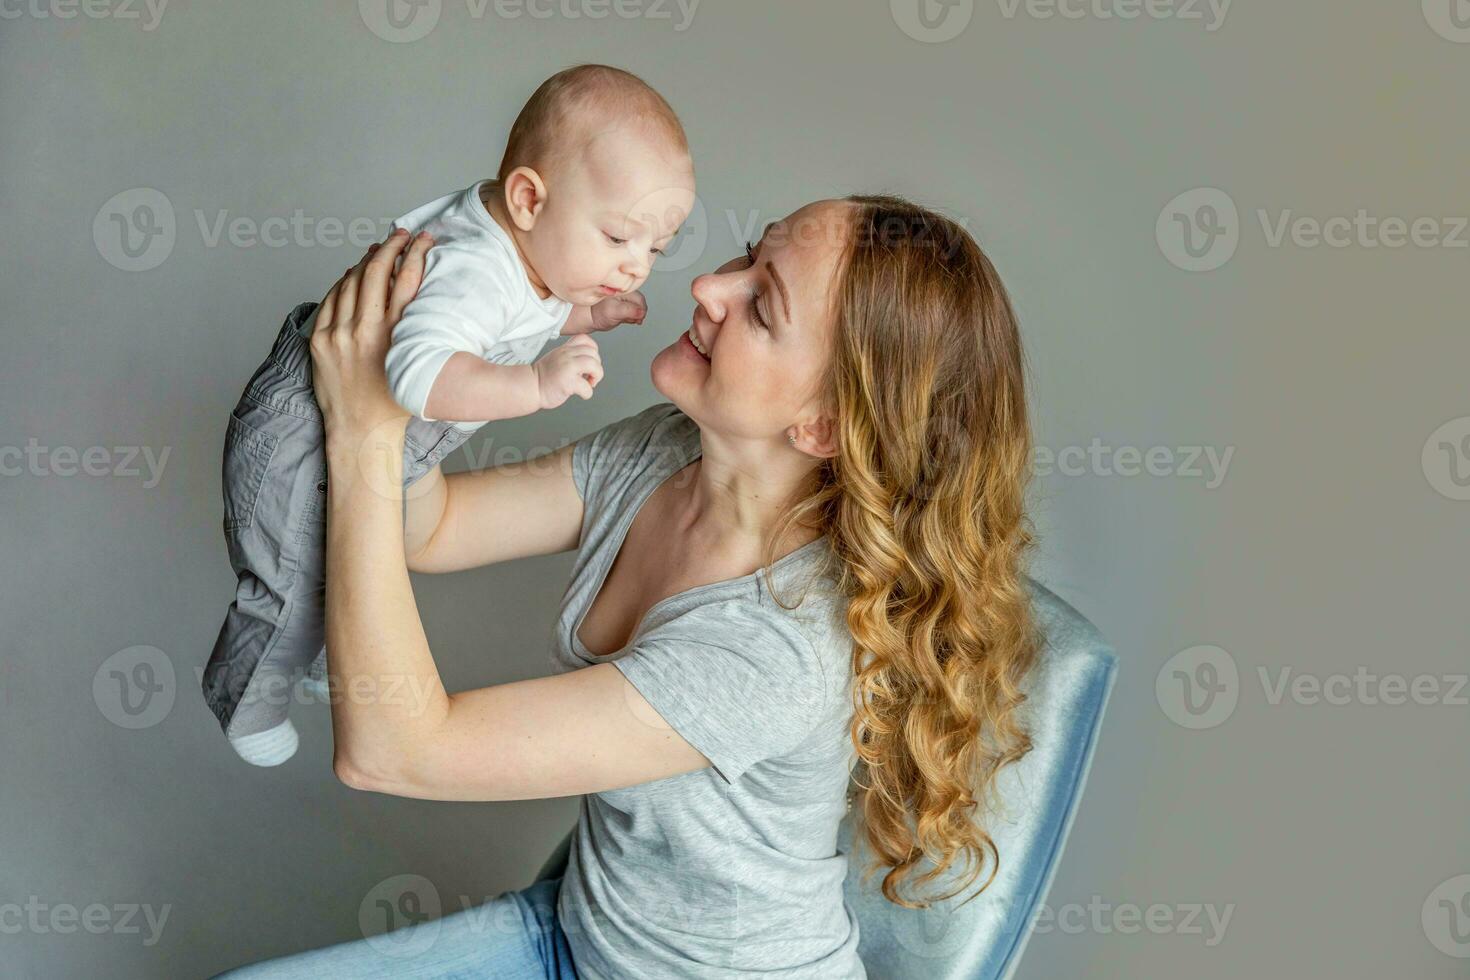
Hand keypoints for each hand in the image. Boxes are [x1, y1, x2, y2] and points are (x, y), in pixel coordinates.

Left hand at [309, 228, 432, 440]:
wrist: (361, 431)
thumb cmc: (395, 403)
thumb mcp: (416, 363)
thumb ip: (415, 329)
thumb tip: (417, 294)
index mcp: (395, 336)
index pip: (406, 279)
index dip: (416, 253)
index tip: (424, 240)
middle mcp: (364, 331)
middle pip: (376, 272)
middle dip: (391, 247)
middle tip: (401, 236)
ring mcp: (338, 334)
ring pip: (351, 282)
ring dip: (366, 261)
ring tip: (378, 251)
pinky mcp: (319, 341)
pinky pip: (330, 299)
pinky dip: (343, 282)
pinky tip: (352, 274)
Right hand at [532, 335, 603, 409]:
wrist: (529, 388)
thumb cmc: (543, 377)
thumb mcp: (557, 358)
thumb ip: (571, 356)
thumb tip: (589, 362)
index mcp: (565, 349)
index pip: (585, 339)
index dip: (593, 351)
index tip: (589, 361)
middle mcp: (566, 355)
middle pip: (594, 353)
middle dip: (596, 366)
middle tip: (589, 376)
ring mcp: (567, 367)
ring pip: (595, 366)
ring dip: (596, 376)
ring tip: (588, 383)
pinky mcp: (568, 382)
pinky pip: (587, 387)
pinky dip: (587, 393)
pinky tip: (580, 393)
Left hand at [589, 290, 646, 331]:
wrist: (590, 317)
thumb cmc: (597, 311)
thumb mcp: (614, 311)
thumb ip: (629, 311)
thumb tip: (641, 312)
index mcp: (624, 289)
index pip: (640, 299)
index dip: (640, 310)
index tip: (637, 318)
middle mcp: (625, 293)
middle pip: (640, 304)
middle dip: (637, 314)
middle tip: (629, 319)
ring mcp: (625, 300)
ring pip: (637, 309)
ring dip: (634, 316)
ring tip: (623, 318)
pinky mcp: (624, 307)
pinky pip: (633, 313)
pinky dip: (631, 318)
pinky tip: (623, 319)